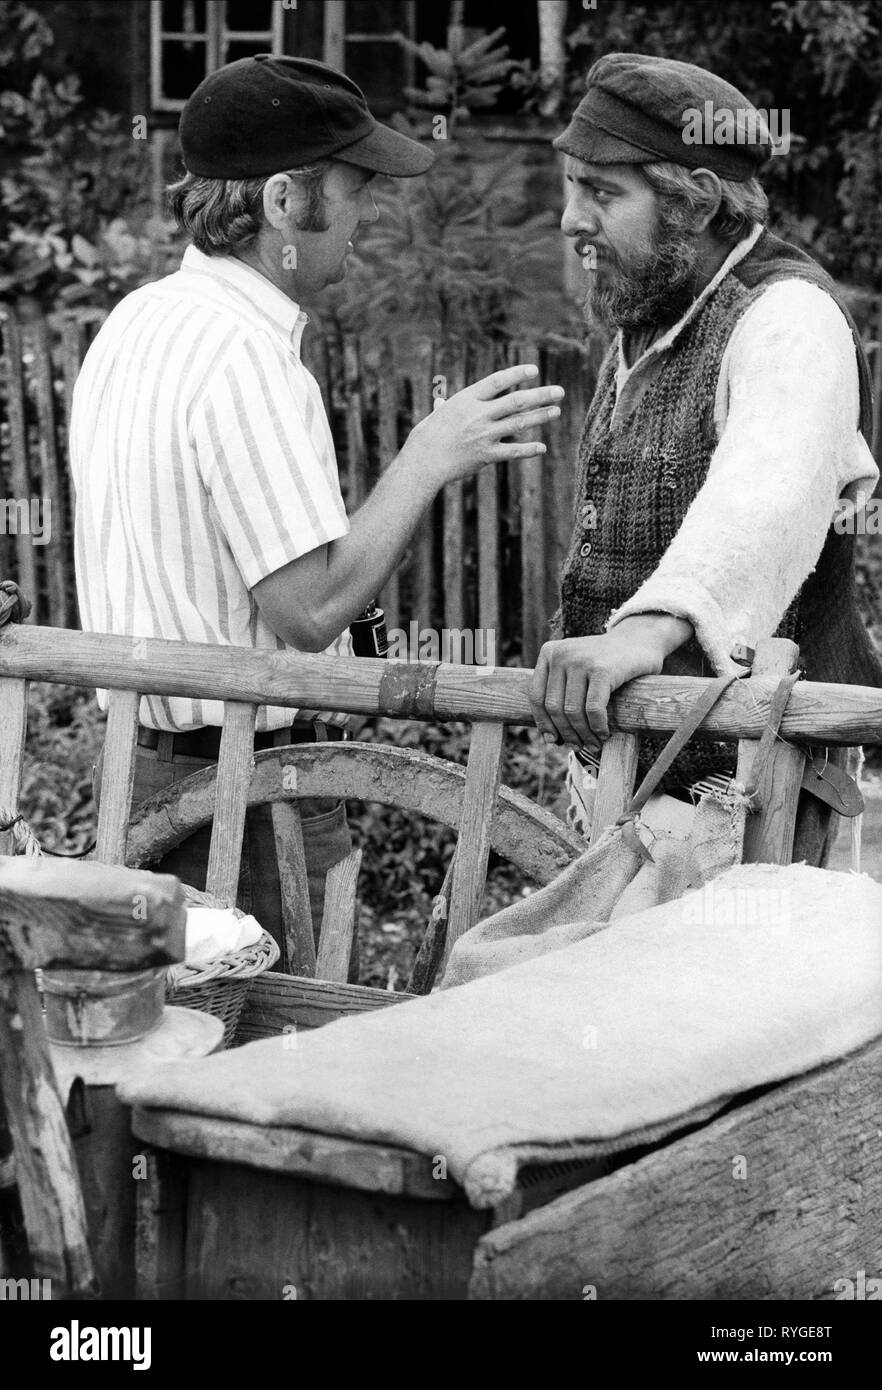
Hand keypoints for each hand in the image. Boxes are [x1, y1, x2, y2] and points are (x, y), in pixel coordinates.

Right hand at [401, 364, 563, 484]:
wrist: (422, 461)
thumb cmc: (425, 437)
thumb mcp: (435, 416)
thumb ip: (443, 408)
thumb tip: (440, 404)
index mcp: (467, 399)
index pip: (498, 381)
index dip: (517, 374)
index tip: (534, 370)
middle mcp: (478, 414)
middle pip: (516, 401)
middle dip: (540, 395)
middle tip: (559, 391)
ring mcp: (484, 435)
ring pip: (519, 423)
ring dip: (541, 416)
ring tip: (556, 411)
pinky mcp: (486, 455)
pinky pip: (513, 452)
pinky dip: (528, 450)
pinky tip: (541, 448)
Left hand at [529, 615, 692, 746]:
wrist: (640, 640)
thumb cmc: (607, 663)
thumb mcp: (576, 670)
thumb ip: (561, 693)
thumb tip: (549, 738)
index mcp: (549, 653)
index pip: (537, 696)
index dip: (544, 722)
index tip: (554, 740)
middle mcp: (561, 654)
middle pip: (554, 706)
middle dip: (566, 732)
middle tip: (578, 747)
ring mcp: (581, 660)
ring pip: (572, 711)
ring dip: (583, 734)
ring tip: (593, 745)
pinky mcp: (602, 670)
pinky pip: (593, 709)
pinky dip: (597, 727)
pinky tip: (604, 734)